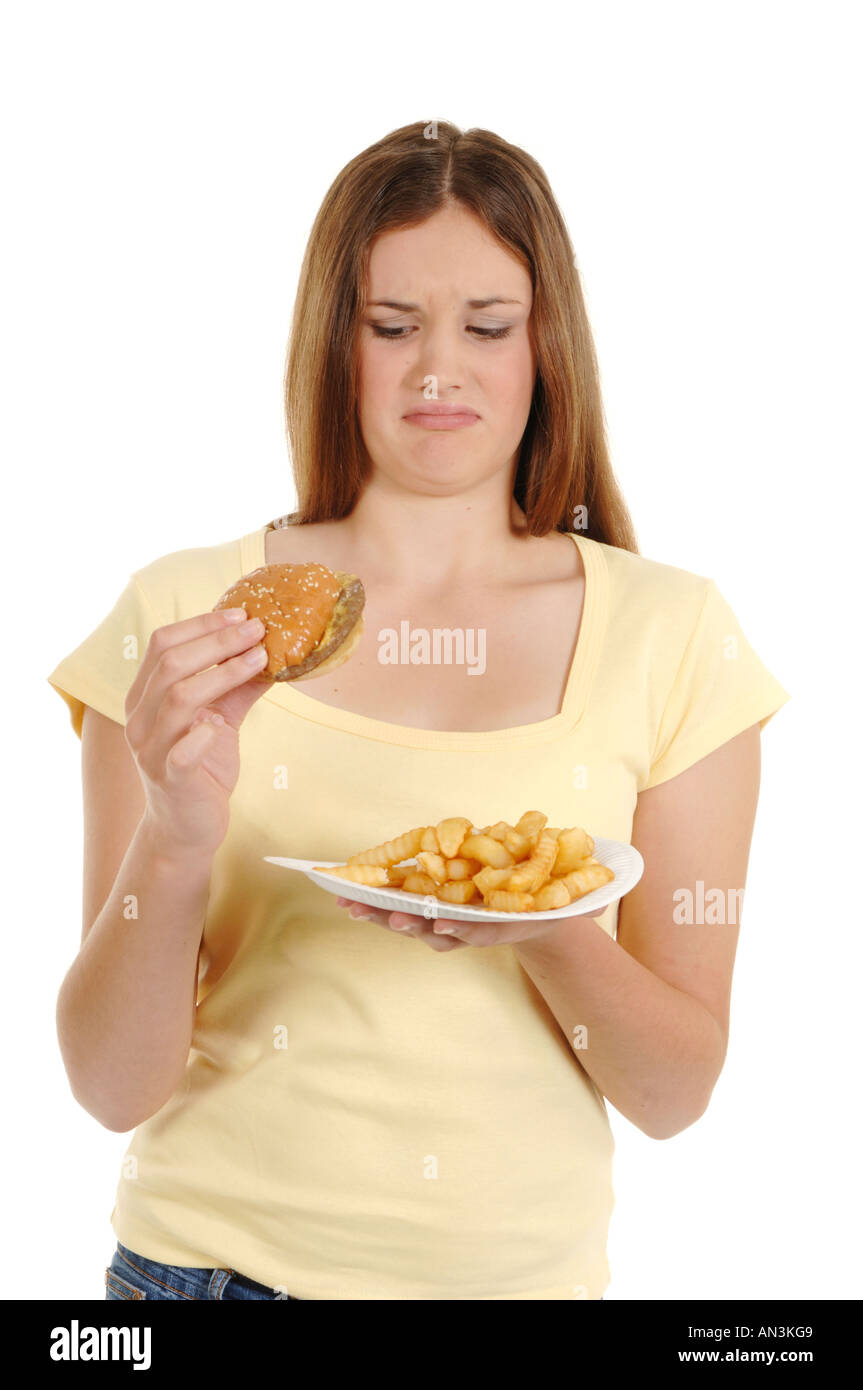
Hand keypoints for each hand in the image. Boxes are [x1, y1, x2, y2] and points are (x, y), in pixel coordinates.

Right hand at [124, 608, 271, 856]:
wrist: (186, 829)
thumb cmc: (201, 768)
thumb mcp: (222, 720)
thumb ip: (238, 687)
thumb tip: (273, 651)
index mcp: (145, 697)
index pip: (162, 643)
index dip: (201, 624)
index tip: (242, 614)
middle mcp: (139, 719)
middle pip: (170, 663)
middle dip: (217, 640)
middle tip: (258, 629)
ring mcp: (151, 749)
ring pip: (178, 697)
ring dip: (222, 673)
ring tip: (260, 659)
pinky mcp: (170, 779)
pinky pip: (182, 752)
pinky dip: (203, 734)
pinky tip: (223, 725)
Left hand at [334, 896, 603, 950]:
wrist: (540, 915)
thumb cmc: (556, 899)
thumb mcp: (575, 899)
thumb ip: (586, 899)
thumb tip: (604, 900)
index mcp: (505, 923)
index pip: (481, 931)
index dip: (460, 929)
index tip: (441, 925)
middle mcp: (475, 928)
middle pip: (436, 930)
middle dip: (408, 923)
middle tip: (384, 917)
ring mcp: (452, 923)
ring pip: (413, 924)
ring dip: (381, 916)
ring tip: (351, 906)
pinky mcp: (435, 913)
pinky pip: (403, 913)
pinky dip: (377, 907)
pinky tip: (352, 899)